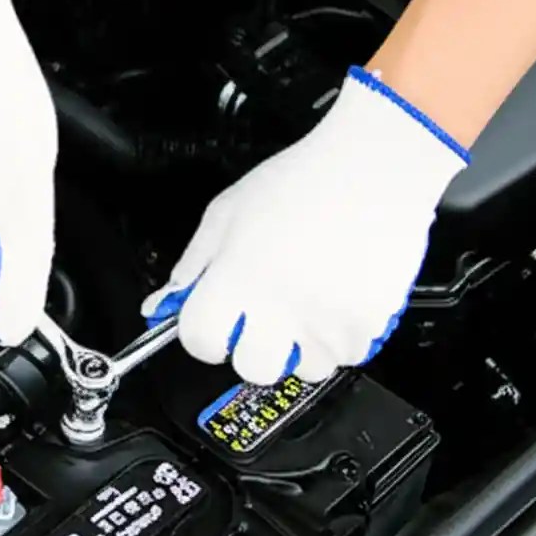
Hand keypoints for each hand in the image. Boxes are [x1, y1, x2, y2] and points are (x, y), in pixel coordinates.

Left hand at [141, 67, 469, 384]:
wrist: (373, 167)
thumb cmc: (299, 182)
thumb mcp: (225, 213)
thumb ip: (192, 266)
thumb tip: (162, 306)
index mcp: (236, 276)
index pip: (200, 340)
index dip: (204, 334)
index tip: (217, 322)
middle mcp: (279, 305)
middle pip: (252, 368)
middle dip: (253, 348)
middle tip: (266, 316)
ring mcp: (326, 319)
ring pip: (305, 367)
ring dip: (303, 345)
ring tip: (309, 300)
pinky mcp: (368, 323)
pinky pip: (347, 354)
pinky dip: (342, 337)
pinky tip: (339, 298)